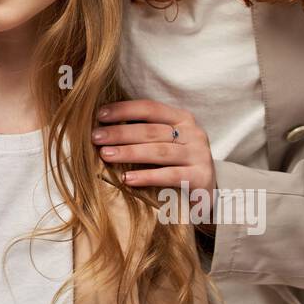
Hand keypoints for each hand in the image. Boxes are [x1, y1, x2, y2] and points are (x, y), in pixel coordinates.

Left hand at [92, 99, 217, 214]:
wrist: (207, 195)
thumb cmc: (177, 165)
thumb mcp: (165, 143)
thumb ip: (144, 132)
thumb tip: (104, 126)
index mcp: (182, 119)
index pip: (150, 108)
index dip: (124, 110)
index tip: (100, 115)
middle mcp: (193, 133)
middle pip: (151, 130)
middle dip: (120, 133)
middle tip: (96, 137)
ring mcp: (199, 155)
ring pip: (159, 151)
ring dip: (130, 152)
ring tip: (106, 155)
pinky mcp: (201, 178)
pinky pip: (170, 175)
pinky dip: (147, 176)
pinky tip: (127, 178)